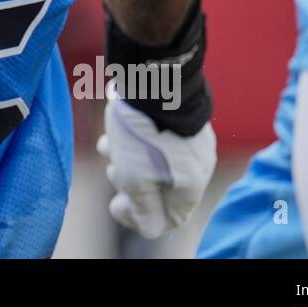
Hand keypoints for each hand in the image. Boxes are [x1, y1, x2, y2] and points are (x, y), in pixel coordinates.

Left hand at [96, 94, 215, 238]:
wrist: (152, 78)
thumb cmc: (143, 133)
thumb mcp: (135, 179)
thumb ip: (142, 209)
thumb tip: (149, 228)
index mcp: (192, 185)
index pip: (171, 219)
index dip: (142, 217)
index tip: (120, 205)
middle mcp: (199, 164)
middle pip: (161, 189)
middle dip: (132, 184)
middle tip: (113, 171)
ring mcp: (192, 139)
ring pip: (155, 161)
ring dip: (127, 159)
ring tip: (108, 146)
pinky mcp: (180, 119)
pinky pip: (158, 140)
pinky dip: (135, 141)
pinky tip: (113, 132)